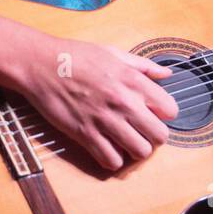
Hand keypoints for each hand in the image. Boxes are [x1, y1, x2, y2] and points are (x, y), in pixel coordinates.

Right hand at [18, 37, 179, 171]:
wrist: (42, 65)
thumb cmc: (77, 56)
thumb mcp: (114, 53)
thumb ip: (143, 66)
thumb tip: (166, 74)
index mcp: (133, 80)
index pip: (170, 109)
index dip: (164, 114)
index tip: (153, 113)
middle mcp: (124, 102)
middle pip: (159, 136)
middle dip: (154, 137)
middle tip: (142, 132)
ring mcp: (105, 120)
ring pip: (140, 152)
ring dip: (136, 150)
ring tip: (127, 142)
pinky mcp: (85, 134)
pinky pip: (112, 160)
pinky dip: (113, 159)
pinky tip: (108, 148)